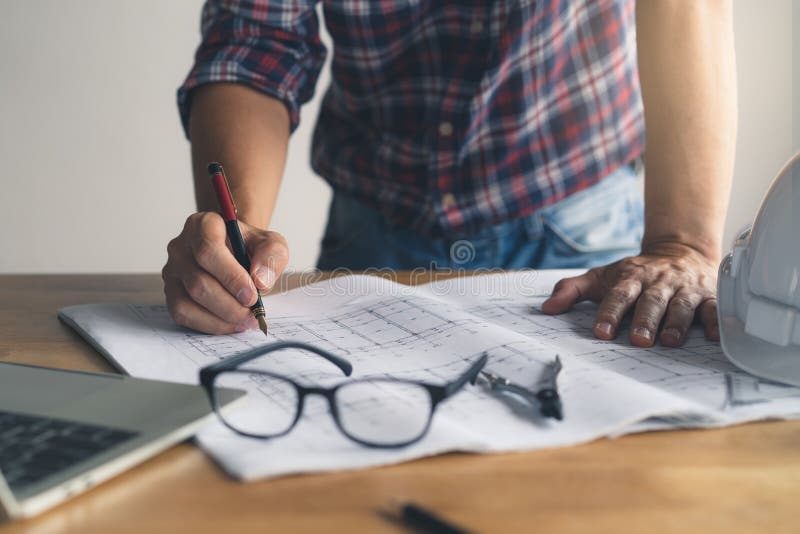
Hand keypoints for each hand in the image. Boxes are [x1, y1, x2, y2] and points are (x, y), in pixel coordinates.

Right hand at [162, 212, 288, 333]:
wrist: (237, 253)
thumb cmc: (250, 247)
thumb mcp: (271, 243)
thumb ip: (271, 256)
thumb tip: (260, 281)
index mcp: (203, 225)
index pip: (208, 250)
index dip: (231, 277)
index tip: (252, 295)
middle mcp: (181, 246)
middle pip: (198, 281)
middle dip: (228, 304)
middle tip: (252, 314)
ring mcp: (172, 270)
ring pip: (187, 301)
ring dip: (220, 317)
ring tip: (245, 321)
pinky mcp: (171, 292)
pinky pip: (183, 314)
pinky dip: (209, 324)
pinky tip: (230, 324)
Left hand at [541, 243, 718, 346]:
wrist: (681, 251)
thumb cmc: (635, 273)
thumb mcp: (601, 277)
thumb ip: (572, 290)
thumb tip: (546, 308)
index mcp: (631, 277)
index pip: (619, 295)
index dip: (610, 312)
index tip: (601, 332)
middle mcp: (659, 282)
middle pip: (651, 301)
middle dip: (645, 320)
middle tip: (639, 340)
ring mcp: (685, 288)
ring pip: (682, 305)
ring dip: (677, 323)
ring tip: (670, 341)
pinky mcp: (709, 295)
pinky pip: (715, 308)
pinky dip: (717, 321)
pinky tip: (715, 337)